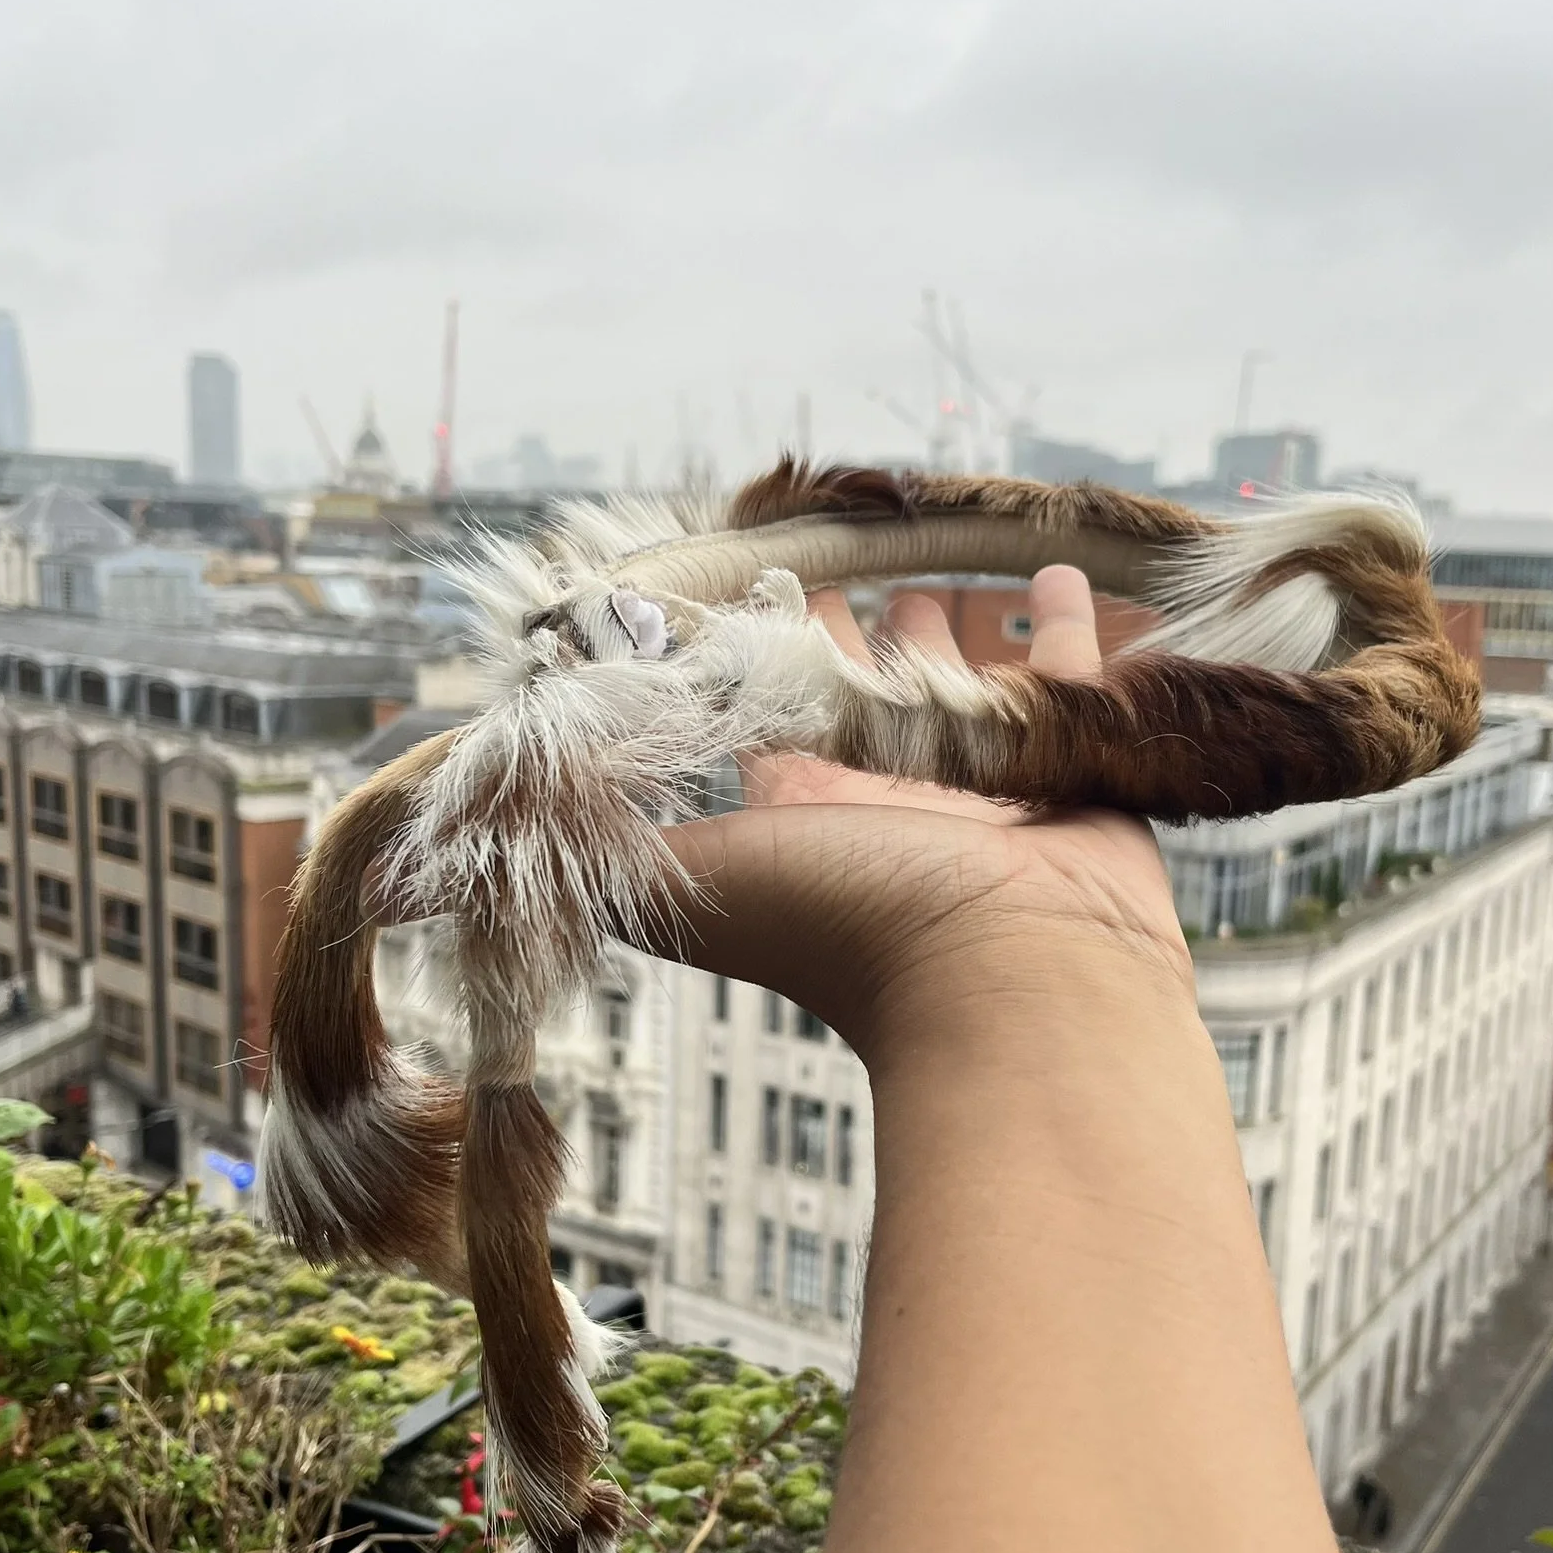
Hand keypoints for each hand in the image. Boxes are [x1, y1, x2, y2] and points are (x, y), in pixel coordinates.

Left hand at [654, 565, 1194, 1062]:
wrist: (1011, 981)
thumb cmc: (853, 924)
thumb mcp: (698, 872)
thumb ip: (605, 843)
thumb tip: (481, 837)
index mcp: (805, 811)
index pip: (763, 721)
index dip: (744, 665)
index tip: (735, 597)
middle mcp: (892, 800)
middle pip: (863, 701)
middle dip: (844, 644)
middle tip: (832, 573)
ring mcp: (987, 787)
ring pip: (961, 690)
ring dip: (944, 638)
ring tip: (929, 581)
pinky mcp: (1072, 769)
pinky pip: (1071, 680)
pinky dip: (1064, 627)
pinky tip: (1054, 571)